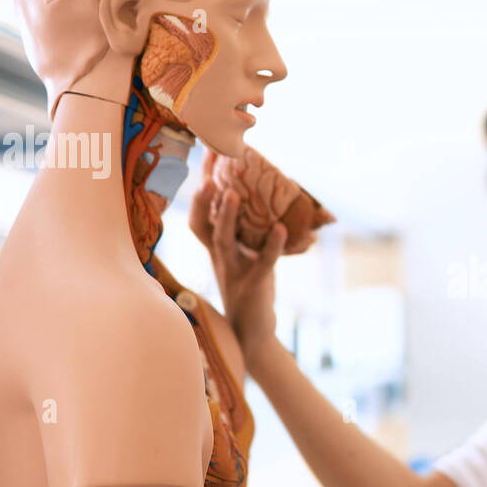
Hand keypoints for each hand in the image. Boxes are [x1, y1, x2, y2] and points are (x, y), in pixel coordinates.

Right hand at [190, 178, 313, 367]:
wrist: (254, 334)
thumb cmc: (252, 289)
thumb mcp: (248, 257)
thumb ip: (253, 232)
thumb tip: (274, 202)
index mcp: (217, 247)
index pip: (203, 212)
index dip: (204, 184)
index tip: (208, 152)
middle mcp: (219, 256)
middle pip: (204, 221)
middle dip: (206, 193)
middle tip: (211, 166)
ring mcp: (233, 271)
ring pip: (224, 240)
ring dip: (228, 216)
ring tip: (234, 192)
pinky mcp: (253, 285)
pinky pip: (262, 262)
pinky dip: (273, 246)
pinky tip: (283, 229)